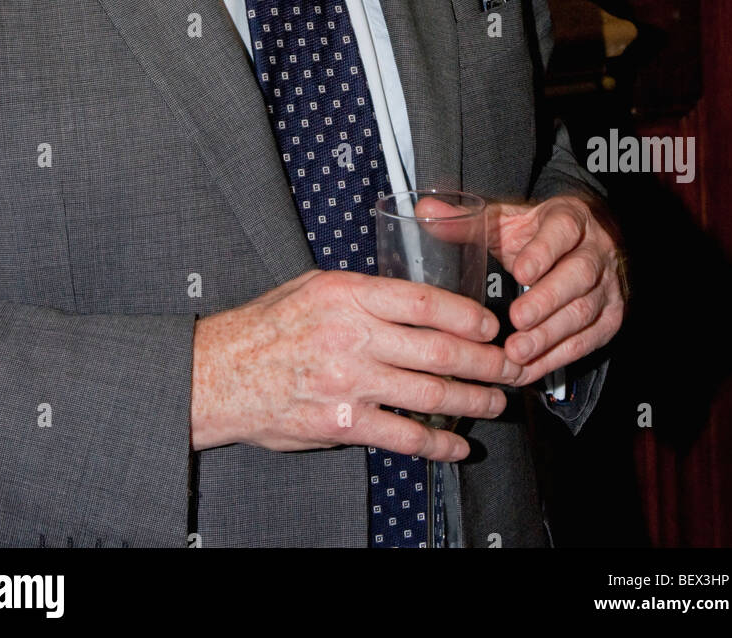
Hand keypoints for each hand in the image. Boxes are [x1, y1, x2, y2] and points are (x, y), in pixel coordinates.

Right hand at [189, 268, 519, 457]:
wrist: (220, 373)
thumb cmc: (267, 326)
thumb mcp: (314, 287)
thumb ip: (364, 292)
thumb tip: (414, 299)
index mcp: (348, 295)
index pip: (424, 302)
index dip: (466, 315)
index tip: (490, 325)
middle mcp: (353, 336)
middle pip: (438, 349)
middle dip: (485, 360)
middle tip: (510, 365)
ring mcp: (349, 382)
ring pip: (430, 393)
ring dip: (472, 400)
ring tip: (495, 401)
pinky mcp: (343, 424)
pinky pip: (403, 435)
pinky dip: (438, 444)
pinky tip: (456, 445)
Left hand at [486, 194, 625, 386]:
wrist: (587, 244)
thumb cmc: (540, 234)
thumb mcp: (508, 221)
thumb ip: (467, 220)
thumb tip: (423, 211)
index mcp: (570, 219)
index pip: (562, 231)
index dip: (544, 252)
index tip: (520, 272)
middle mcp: (596, 251)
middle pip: (579, 275)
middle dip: (547, 301)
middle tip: (517, 321)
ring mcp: (608, 286)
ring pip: (585, 311)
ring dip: (551, 336)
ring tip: (518, 353)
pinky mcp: (610, 317)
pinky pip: (588, 341)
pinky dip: (557, 358)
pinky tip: (530, 369)